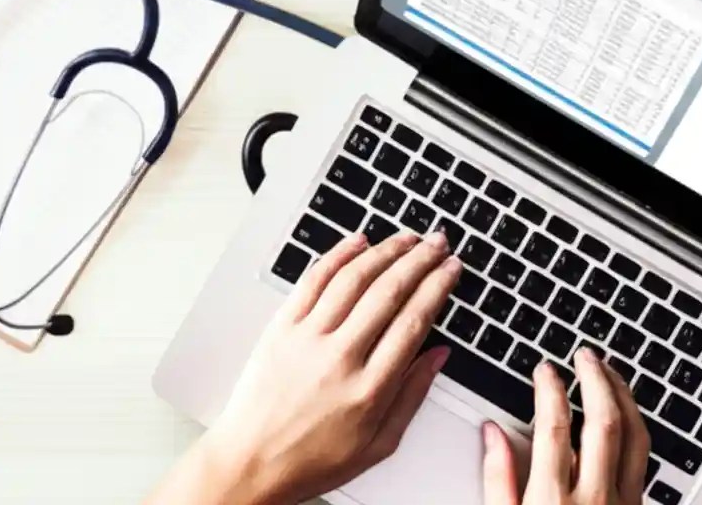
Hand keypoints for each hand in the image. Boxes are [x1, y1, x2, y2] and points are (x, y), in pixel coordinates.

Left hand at [147, 230, 460, 504]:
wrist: (250, 463)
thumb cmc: (311, 459)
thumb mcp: (378, 444)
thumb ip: (413, 396)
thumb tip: (438, 355)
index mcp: (369, 390)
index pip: (414, 322)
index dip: (438, 287)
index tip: (452, 270)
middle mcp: (338, 359)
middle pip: (389, 292)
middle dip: (421, 260)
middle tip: (438, 244)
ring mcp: (306, 339)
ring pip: (353, 278)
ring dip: (386, 250)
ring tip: (407, 238)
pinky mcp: (280, 328)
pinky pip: (313, 280)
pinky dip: (338, 254)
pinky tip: (358, 242)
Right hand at [482, 348, 650, 504]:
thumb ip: (498, 479)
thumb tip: (493, 433)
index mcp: (551, 500)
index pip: (554, 428)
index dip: (550, 390)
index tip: (545, 371)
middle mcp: (594, 497)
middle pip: (603, 422)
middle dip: (595, 380)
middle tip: (585, 355)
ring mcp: (623, 503)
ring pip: (634, 435)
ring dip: (623, 396)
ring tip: (610, 372)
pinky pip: (644, 457)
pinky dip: (636, 424)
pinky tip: (626, 411)